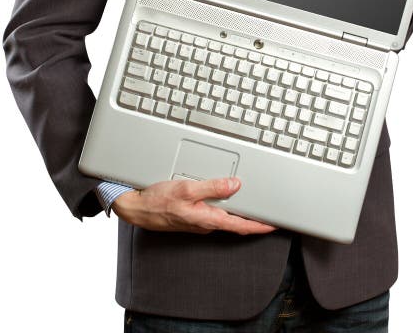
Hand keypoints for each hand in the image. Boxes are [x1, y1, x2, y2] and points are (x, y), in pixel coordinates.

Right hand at [111, 177, 276, 234]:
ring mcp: (199, 221)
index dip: (260, 226)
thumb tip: (234, 185)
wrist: (137, 209)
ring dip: (240, 212)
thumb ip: (212, 187)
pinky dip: (225, 207)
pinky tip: (227, 198)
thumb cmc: (158, 201)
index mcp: (207, 219)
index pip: (240, 226)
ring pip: (225, 217)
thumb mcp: (187, 189)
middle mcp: (205, 223)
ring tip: (254, 205)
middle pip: (235, 222)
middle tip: (270, 214)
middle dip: (253, 219)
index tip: (274, 225)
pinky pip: (214, 213)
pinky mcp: (192, 216)